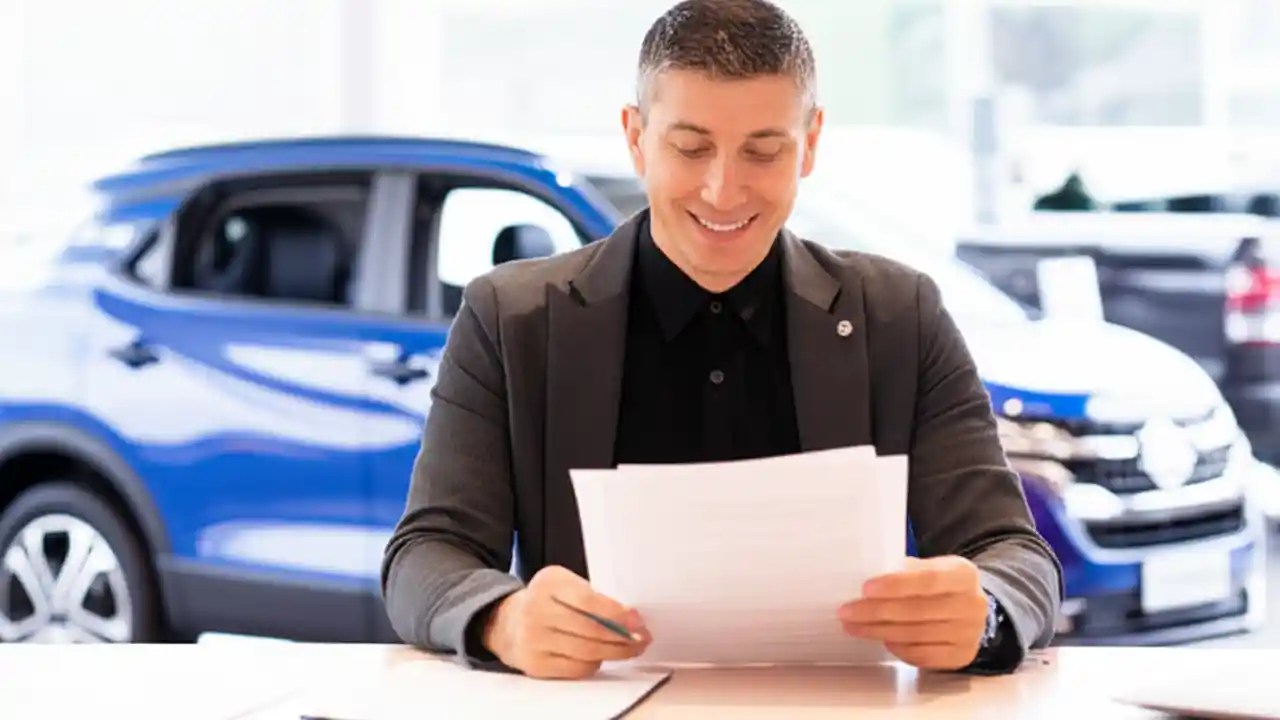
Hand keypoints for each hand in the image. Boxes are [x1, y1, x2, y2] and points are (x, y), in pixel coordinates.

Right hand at [482, 565, 650, 678]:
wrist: (505, 622)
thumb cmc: (545, 601)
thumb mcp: (563, 584)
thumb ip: (591, 595)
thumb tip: (629, 618)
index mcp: (548, 584)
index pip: (587, 601)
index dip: (616, 612)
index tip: (637, 619)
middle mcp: (537, 611)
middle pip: (590, 630)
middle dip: (622, 636)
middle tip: (642, 637)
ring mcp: (534, 640)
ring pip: (587, 652)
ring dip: (616, 652)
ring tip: (632, 648)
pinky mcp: (536, 664)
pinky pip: (577, 669)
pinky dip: (595, 663)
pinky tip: (603, 656)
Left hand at [838, 556, 988, 670]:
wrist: (972, 608)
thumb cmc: (941, 585)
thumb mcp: (930, 567)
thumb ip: (904, 570)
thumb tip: (867, 576)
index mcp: (963, 574)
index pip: (928, 579)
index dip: (895, 585)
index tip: (866, 589)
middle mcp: (971, 605)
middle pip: (918, 611)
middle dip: (877, 612)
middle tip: (847, 611)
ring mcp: (969, 633)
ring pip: (916, 635)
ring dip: (879, 631)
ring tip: (854, 626)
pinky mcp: (961, 656)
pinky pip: (922, 655)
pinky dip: (898, 648)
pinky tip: (881, 639)